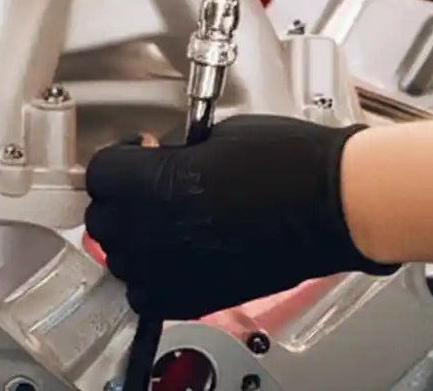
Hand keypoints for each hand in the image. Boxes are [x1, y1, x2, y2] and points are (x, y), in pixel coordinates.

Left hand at [84, 115, 397, 319]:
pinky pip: (148, 295)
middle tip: (149, 186)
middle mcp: (153, 233)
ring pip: (122, 260)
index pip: (99, 174)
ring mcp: (172, 270)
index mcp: (153, 184)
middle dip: (122, 200)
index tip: (137, 155)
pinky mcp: (196, 298)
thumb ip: (174, 153)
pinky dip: (155, 277)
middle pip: (103, 220)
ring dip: (135, 239)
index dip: (119, 161)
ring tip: (166, 220)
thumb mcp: (217, 135)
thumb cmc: (291, 164)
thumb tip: (159, 162)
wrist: (332, 205)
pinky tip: (178, 254)